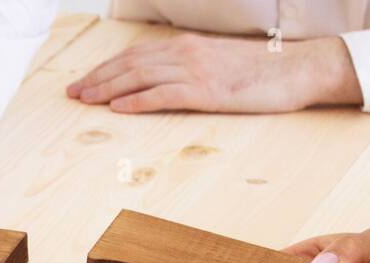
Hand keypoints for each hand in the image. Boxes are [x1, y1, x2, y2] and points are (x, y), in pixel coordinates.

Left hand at [66, 34, 360, 112]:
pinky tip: (118, 108)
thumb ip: (189, 69)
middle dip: (98, 78)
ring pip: (140, 76)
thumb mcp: (217, 64)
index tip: (84, 81)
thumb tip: (164, 82)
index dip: (106, 68)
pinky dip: (137, 100)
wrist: (297, 70)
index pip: (136, 55)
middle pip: (130, 64)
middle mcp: (186, 53)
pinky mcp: (206, 91)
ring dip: (108, 88)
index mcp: (187, 46)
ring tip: (85, 100)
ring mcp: (196, 70)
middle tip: (72, 93)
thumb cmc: (259, 72)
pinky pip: (164, 95)